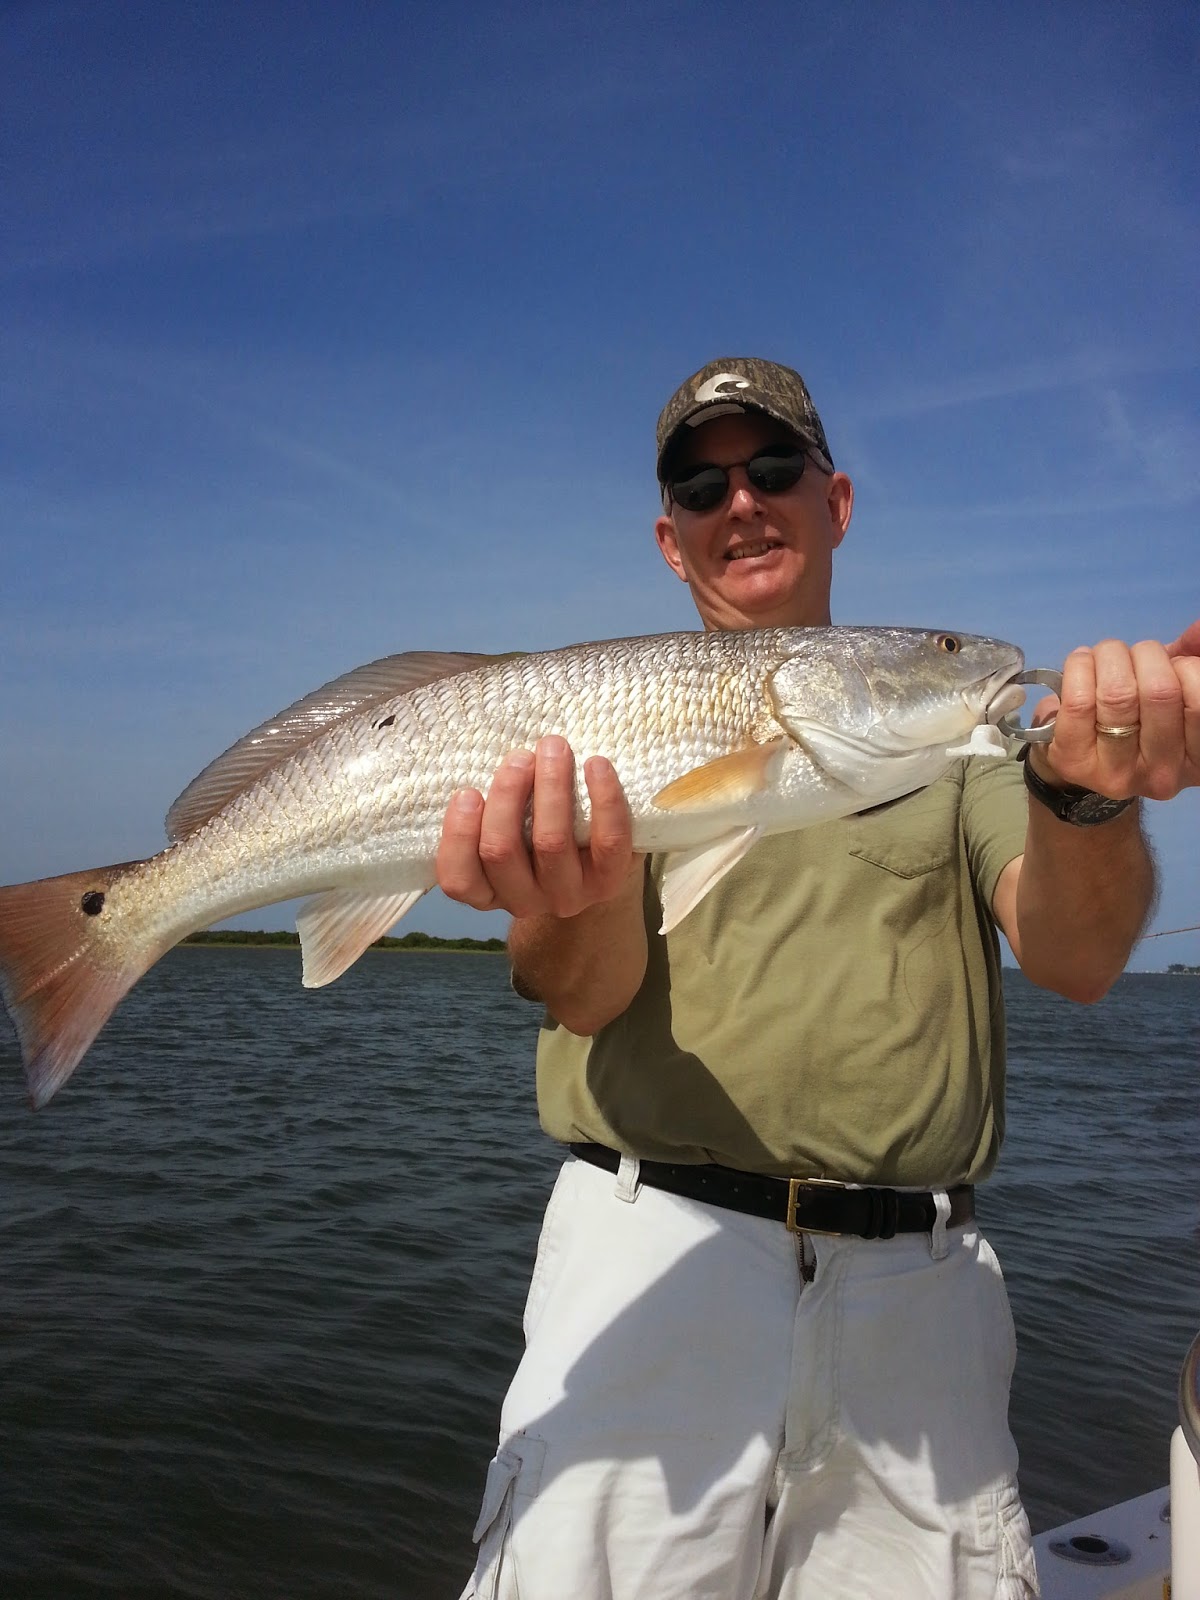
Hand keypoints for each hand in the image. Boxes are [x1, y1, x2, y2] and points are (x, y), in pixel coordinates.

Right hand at [436, 734, 643, 918]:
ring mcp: (567, 895)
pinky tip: (596, 764)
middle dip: (507, 795)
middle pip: (502, 851)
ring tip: (553, 748)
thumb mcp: (506, 826)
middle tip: (519, 756)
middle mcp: (523, 900)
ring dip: (551, 787)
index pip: (458, 880)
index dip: (458, 836)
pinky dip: (604, 799)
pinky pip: (608, 842)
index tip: (467, 791)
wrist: (596, 864)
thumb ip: (491, 805)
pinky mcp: (608, 882)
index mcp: (487, 890)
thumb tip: (488, 757)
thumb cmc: (536, 832)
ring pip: (551, 843)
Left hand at [1030, 625, 1199, 800]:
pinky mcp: (1074, 762)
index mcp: (1196, 758)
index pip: (1199, 699)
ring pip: (1117, 693)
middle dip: (1146, 655)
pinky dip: (1079, 666)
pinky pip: (1079, 701)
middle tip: (1134, 657)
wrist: (1081, 752)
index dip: (1184, 667)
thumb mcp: (1173, 688)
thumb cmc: (1137, 715)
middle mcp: (1162, 773)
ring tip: (1107, 658)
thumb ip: (1191, 660)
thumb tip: (1198, 629)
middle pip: (1160, 692)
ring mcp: (1117, 773)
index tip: (1169, 666)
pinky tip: (1082, 665)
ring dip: (1111, 656)